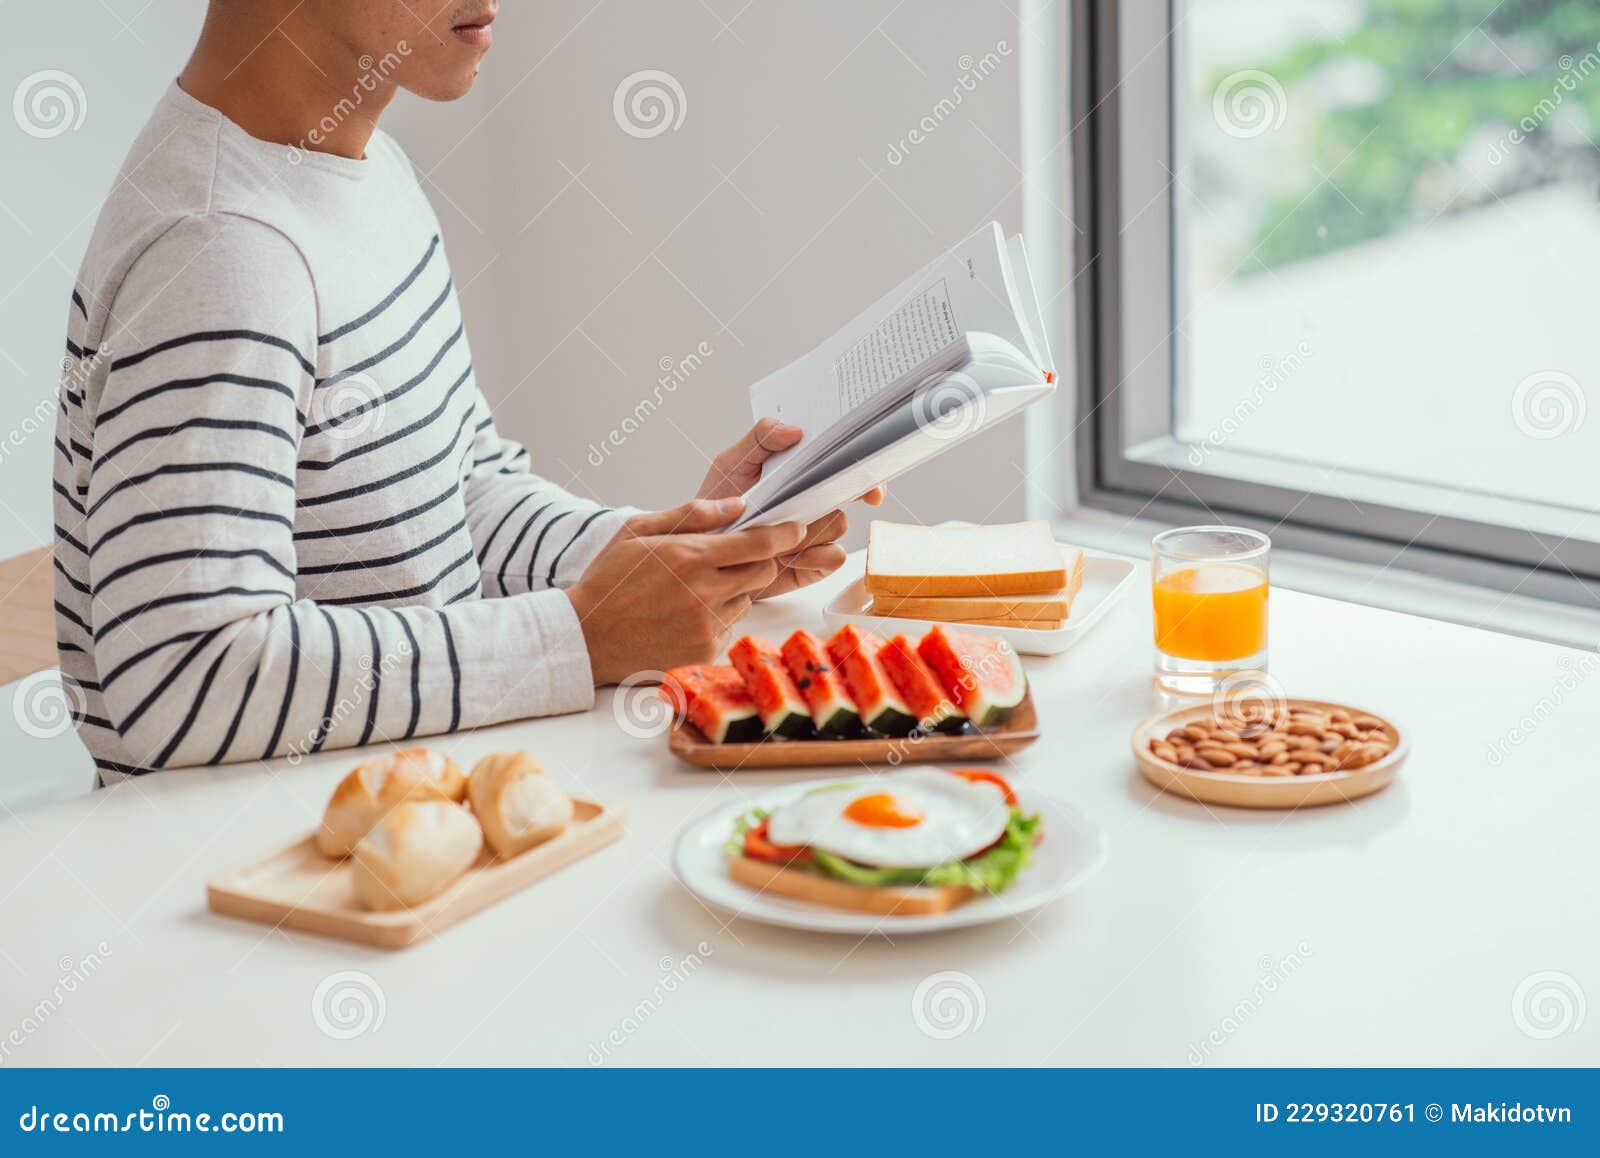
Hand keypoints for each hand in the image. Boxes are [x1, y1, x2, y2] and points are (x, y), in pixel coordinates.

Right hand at [566, 497, 805, 684]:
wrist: (585, 636)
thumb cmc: (609, 578)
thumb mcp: (638, 530)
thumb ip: (691, 513)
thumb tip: (737, 505)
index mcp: (690, 557)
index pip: (759, 543)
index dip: (784, 534)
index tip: (795, 528)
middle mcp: (704, 592)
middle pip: (762, 572)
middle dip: (757, 561)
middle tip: (733, 558)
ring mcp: (706, 626)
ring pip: (747, 600)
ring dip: (735, 591)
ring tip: (696, 589)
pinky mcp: (705, 651)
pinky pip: (731, 627)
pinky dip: (719, 618)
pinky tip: (687, 615)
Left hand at [698, 419, 885, 599]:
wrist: (703, 548)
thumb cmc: (718, 503)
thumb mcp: (732, 463)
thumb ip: (761, 439)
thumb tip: (795, 430)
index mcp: (802, 476)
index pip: (842, 466)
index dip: (862, 468)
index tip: (865, 475)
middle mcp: (815, 503)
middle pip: (849, 495)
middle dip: (846, 496)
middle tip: (823, 496)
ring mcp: (816, 534)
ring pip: (840, 525)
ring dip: (813, 528)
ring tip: (779, 531)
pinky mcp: (812, 565)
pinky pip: (833, 558)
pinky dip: (814, 557)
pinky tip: (788, 557)